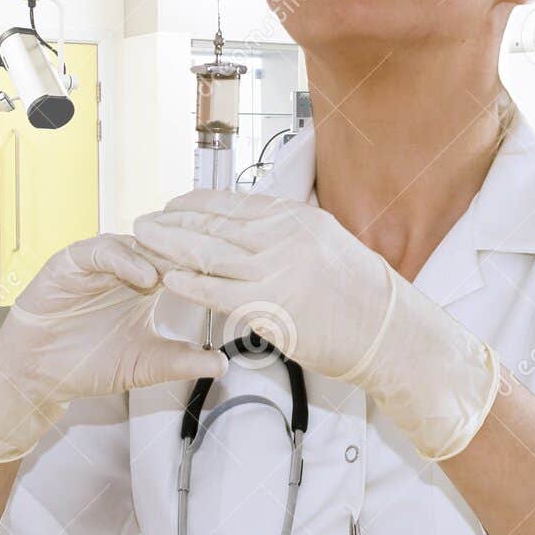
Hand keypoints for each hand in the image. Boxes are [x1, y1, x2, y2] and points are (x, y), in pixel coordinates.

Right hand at [0, 234, 226, 463]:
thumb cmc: (89, 364)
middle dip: (192, 253)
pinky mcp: (73, 261)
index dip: (209, 268)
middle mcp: (128, 265)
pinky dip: (126, 260)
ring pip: (138, 243)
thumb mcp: (146, 364)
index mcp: (149, 283)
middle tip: (221, 261)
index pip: (186, 264)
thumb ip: (183, 361)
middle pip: (166, 247)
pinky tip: (146, 277)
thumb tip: (224, 365)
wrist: (39, 374)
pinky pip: (102, 251)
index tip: (240, 276)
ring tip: (185, 270)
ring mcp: (101, 261)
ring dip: (163, 253)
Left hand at [132, 191, 498, 459]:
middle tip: (143, 221)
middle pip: (216, 224)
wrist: (391, 331)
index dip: (197, 204)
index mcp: (298, 219)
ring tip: (143, 242)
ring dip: (172, 246)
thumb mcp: (328, 245)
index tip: (173, 205)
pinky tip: (169, 278)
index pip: (235, 204)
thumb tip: (260, 229)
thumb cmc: (363, 295)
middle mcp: (285, 237)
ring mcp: (278, 270)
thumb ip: (291, 235)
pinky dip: (192, 283)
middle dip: (174, 222)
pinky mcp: (274, 306)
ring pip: (212, 253)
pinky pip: (222, 292)